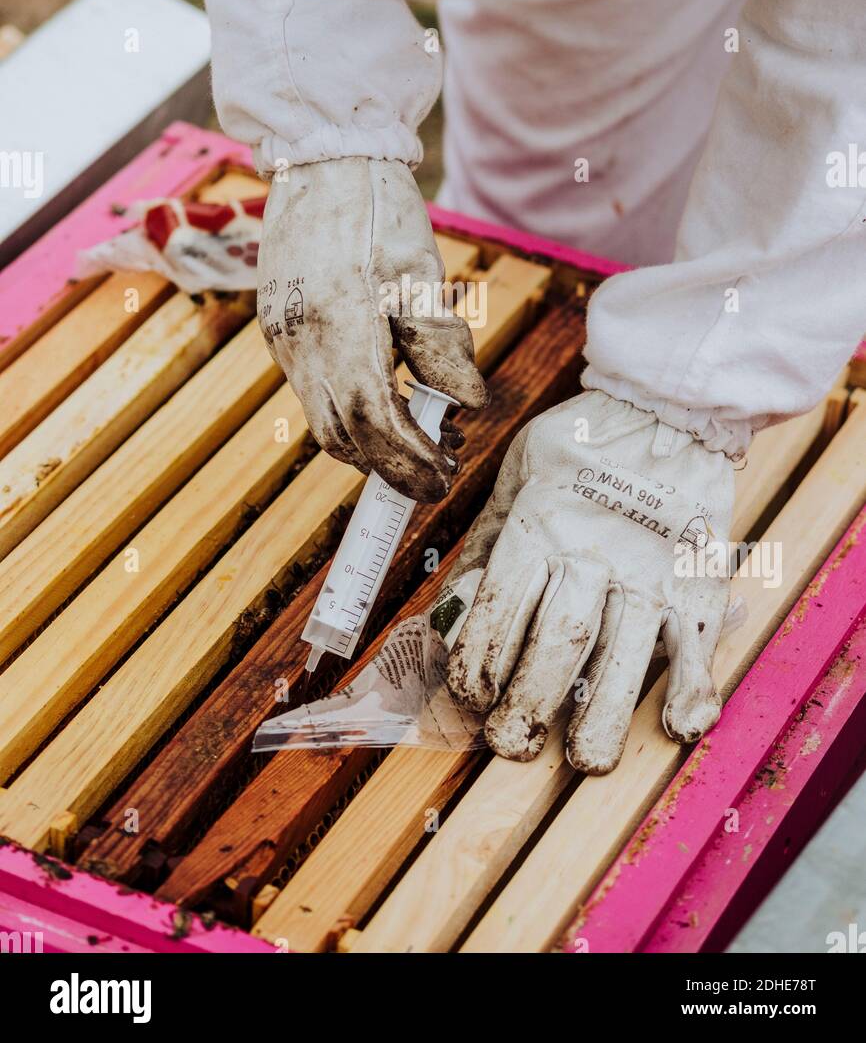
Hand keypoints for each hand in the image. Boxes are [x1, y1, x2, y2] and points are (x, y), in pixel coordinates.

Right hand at [256, 157, 488, 501]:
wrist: (317, 157)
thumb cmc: (376, 204)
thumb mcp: (419, 268)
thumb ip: (441, 341)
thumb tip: (467, 403)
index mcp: (340, 321)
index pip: (373, 418)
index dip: (410, 458)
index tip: (446, 474)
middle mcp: (300, 340)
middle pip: (342, 434)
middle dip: (391, 466)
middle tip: (442, 469)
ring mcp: (282, 338)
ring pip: (323, 420)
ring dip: (371, 445)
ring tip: (423, 439)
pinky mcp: (278, 331)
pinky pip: (313, 392)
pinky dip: (351, 414)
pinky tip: (389, 402)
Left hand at [446, 389, 734, 771]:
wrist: (668, 401)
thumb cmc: (581, 441)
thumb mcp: (518, 473)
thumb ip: (487, 540)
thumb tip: (448, 609)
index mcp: (537, 526)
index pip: (500, 607)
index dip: (479, 661)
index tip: (472, 699)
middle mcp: (591, 551)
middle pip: (559, 640)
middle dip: (532, 702)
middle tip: (514, 745)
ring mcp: (649, 568)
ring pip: (625, 651)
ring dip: (606, 713)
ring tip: (587, 759)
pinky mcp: (697, 578)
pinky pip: (698, 638)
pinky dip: (694, 685)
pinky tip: (680, 724)